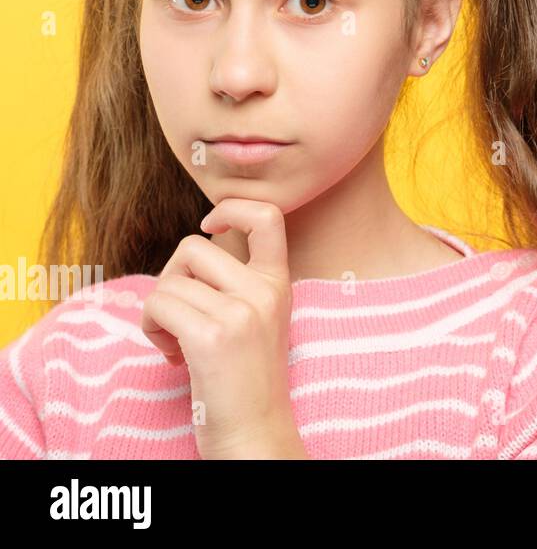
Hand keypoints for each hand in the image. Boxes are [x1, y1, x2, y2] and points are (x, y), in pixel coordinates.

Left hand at [139, 198, 307, 458]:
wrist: (256, 435)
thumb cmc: (246, 382)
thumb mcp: (258, 320)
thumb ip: (238, 283)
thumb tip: (198, 247)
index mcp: (279, 284)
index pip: (268, 215)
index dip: (231, 207)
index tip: (210, 225)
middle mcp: (265, 291)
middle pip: (194, 247)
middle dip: (172, 278)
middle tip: (182, 316)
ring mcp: (241, 312)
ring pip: (169, 280)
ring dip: (157, 311)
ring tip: (176, 342)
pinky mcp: (213, 336)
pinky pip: (158, 305)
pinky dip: (151, 329)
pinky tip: (171, 355)